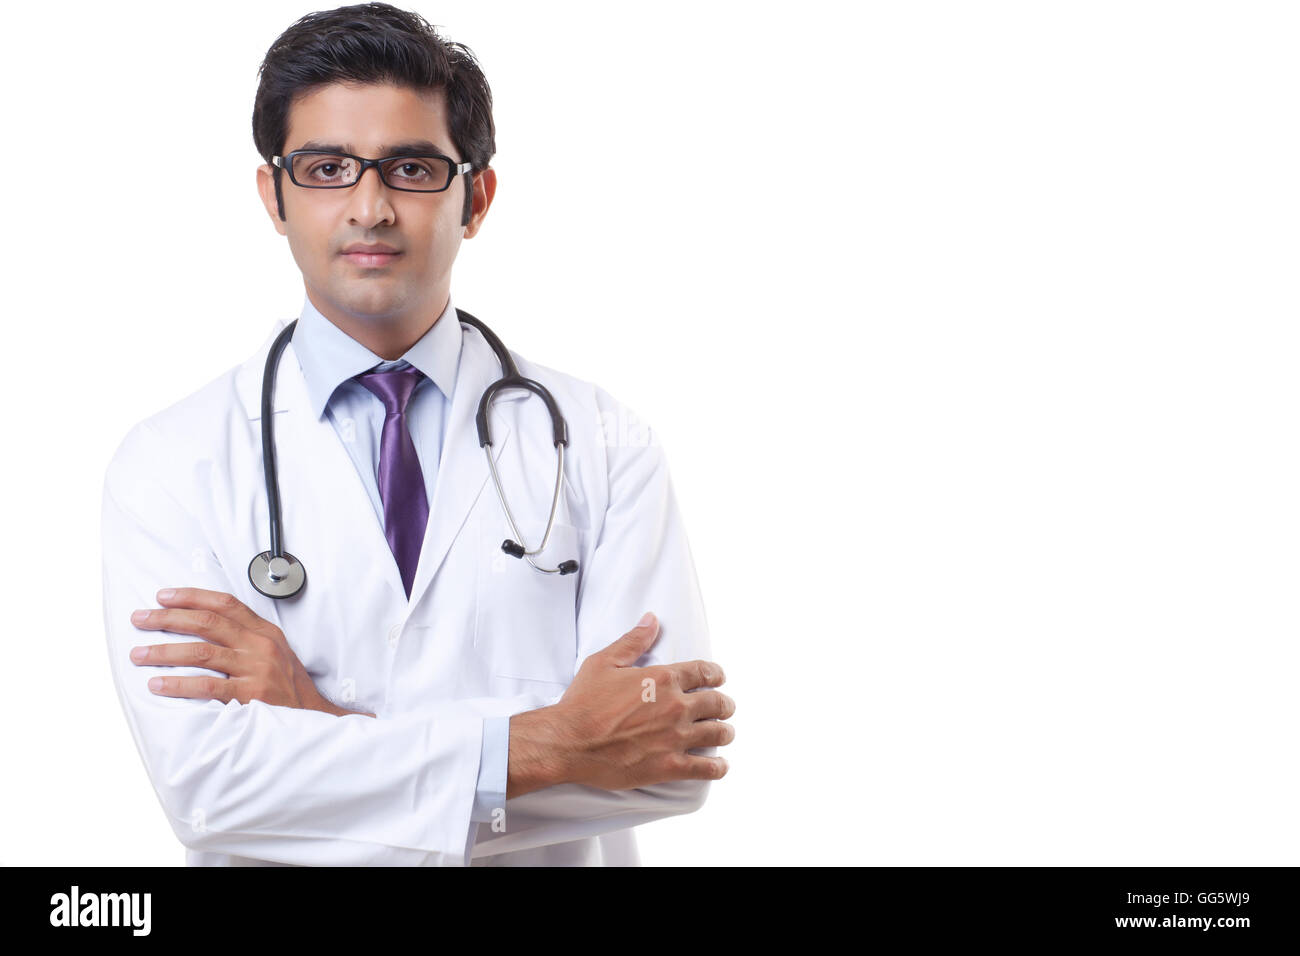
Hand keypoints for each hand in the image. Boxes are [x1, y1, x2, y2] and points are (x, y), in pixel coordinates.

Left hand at [128, 587, 371, 716]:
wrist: (314, 718)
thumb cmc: (289, 687)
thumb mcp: (275, 653)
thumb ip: (247, 637)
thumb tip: (204, 625)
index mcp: (265, 632)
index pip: (224, 604)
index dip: (191, 597)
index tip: (163, 596)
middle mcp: (260, 646)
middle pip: (207, 623)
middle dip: (167, 619)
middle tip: (140, 619)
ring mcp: (257, 669)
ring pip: (201, 652)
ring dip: (164, 652)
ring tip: (139, 654)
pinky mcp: (251, 694)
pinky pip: (207, 686)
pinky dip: (179, 685)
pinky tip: (159, 685)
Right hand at [507, 612, 733, 796]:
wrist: (569, 742)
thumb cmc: (583, 702)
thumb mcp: (604, 662)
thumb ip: (633, 640)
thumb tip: (652, 619)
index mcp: (662, 678)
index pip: (703, 671)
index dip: (715, 674)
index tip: (719, 678)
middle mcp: (675, 706)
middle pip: (717, 703)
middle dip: (724, 704)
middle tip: (725, 708)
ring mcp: (675, 737)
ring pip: (717, 733)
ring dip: (725, 732)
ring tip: (725, 732)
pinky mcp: (670, 765)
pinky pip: (706, 768)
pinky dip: (717, 767)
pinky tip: (720, 766)